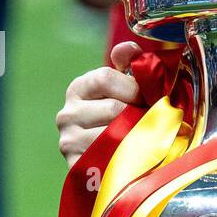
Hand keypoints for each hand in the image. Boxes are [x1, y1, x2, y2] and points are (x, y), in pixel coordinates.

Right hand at [56, 41, 141, 168]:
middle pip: (114, 109)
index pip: (106, 77)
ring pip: (115, 135)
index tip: (145, 99)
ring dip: (137, 138)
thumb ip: (129, 64)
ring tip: (143, 140)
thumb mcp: (126, 87)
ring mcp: (69, 142)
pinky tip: (133, 157)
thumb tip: (128, 49)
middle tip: (150, 123)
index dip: (134, 88)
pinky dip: (128, 158)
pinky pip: (111, 160)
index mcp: (78, 88)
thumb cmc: (126, 116)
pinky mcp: (77, 167)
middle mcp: (67, 114)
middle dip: (139, 115)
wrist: (112, 161)